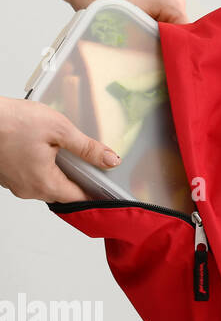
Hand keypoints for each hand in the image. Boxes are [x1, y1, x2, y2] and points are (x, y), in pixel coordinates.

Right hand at [0, 97, 120, 202]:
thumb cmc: (11, 121)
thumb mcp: (60, 130)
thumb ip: (87, 148)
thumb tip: (110, 160)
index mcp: (44, 183)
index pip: (78, 199)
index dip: (96, 193)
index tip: (108, 187)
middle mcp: (27, 190)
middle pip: (63, 193)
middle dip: (78, 181)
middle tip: (92, 165)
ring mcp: (14, 184)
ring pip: (45, 185)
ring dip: (59, 174)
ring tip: (68, 154)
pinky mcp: (5, 175)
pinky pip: (30, 177)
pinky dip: (41, 168)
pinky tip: (45, 151)